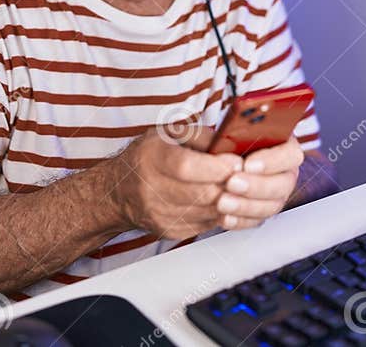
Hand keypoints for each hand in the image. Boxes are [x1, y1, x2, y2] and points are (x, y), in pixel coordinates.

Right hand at [113, 127, 242, 239]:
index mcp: (152, 158)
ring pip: (207, 212)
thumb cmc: (147, 158)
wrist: (118, 192)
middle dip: (230, 185)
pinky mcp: (170, 231)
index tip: (238, 163)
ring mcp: (160, 214)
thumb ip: (200, 135)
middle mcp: (152, 189)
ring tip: (239, 187)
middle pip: (201, 194)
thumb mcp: (168, 134)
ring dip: (229, 201)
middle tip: (247, 176)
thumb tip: (230, 142)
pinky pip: (206, 224)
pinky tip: (224, 200)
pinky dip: (221, 213)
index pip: (186, 167)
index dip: (216, 167)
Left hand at [217, 137, 304, 229]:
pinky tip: (225, 218)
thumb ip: (232, 139)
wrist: (216, 158)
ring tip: (223, 203)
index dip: (272, 161)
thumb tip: (228, 153)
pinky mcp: (261, 210)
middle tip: (232, 183)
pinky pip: (256, 221)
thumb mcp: (229, 131)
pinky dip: (240, 221)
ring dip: (246, 206)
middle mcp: (285, 170)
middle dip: (256, 186)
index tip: (248, 165)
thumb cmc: (225, 139)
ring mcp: (275, 193)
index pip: (291, 154)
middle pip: (283, 184)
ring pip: (271, 206)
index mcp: (284, 144)